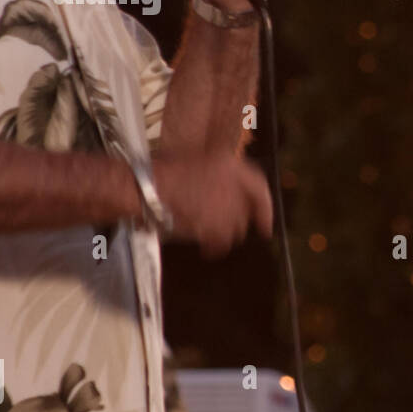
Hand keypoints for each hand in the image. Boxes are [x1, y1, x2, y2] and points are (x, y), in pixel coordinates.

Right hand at [151, 152, 272, 259]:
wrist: (147, 186)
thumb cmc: (164, 171)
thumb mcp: (200, 161)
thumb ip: (221, 176)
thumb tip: (228, 192)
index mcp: (232, 165)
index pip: (259, 187)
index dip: (265, 208)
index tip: (266, 225)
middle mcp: (236, 185)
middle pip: (246, 212)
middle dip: (236, 222)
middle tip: (222, 228)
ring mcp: (227, 207)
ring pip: (236, 230)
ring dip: (224, 233)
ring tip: (207, 233)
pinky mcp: (215, 226)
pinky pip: (221, 243)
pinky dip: (215, 248)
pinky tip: (207, 250)